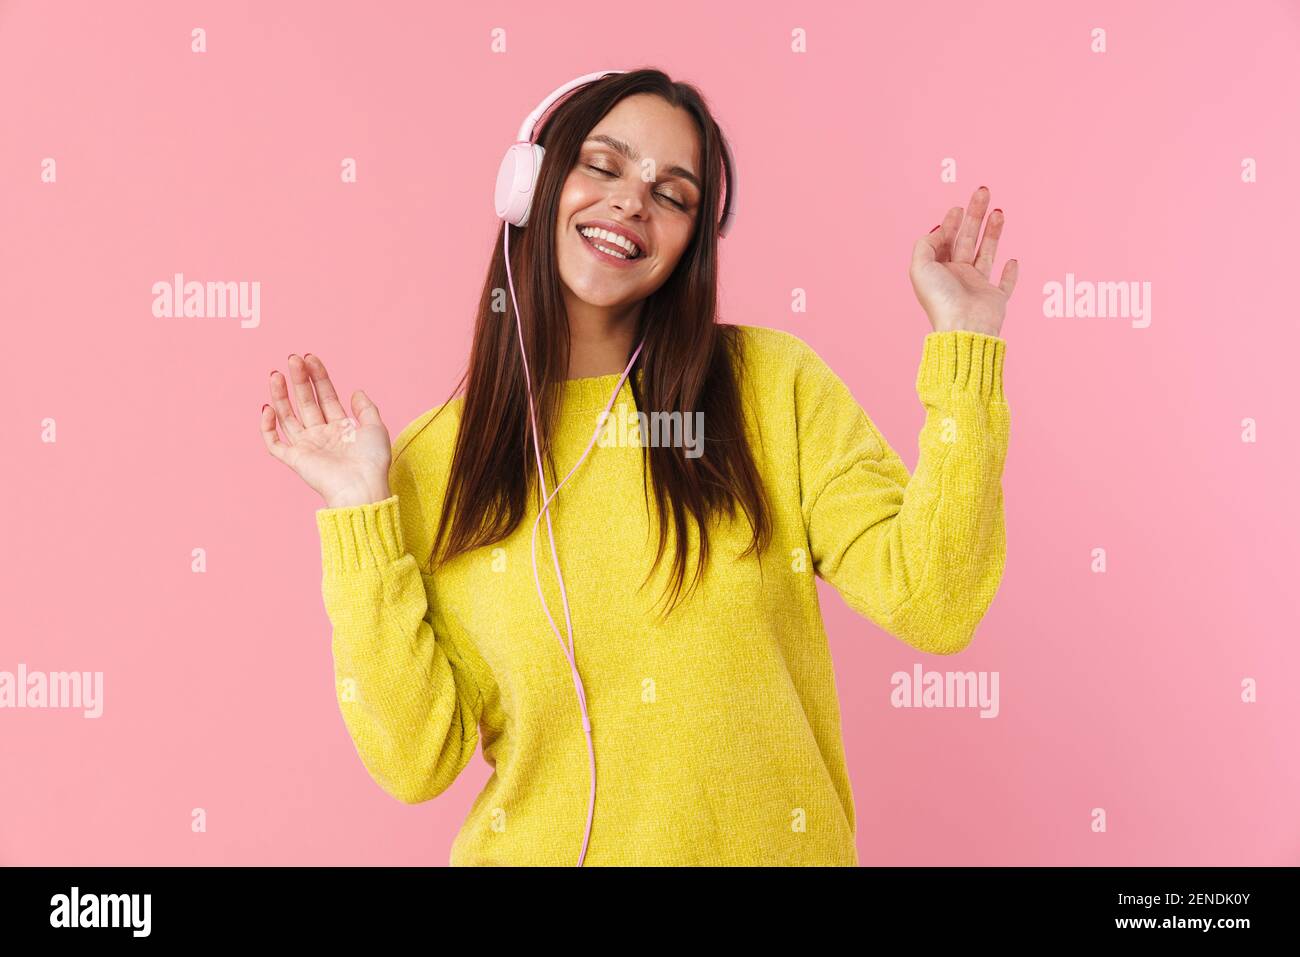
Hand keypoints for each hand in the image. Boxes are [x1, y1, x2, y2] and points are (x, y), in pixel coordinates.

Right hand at [260, 353, 392, 508]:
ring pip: (287, 416)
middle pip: (305, 402)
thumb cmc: (372, 462)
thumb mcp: (376, 428)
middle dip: (299, 380)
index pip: (325, 396)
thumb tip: (356, 391)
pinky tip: (267, 408)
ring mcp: (307, 446)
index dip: (318, 377)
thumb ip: (366, 409)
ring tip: (276, 374)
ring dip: (280, 395)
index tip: (311, 358)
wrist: (362, 487)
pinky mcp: (295, 459)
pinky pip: (275, 442)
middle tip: (293, 359)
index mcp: (340, 427)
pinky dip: (267, 426)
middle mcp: (321, 434)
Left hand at [909, 185, 1018, 336]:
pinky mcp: (997, 299)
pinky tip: (1013, 260)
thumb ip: (926, 244)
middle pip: (967, 240)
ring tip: (998, 210)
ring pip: (986, 253)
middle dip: (975, 216)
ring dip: (993, 232)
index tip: (958, 207)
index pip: (945, 241)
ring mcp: (978, 287)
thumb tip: (939, 231)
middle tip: (983, 192)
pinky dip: (1010, 273)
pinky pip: (1005, 284)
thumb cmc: (941, 300)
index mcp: (939, 271)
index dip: (951, 222)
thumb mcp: (920, 267)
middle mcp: (958, 277)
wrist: (964, 327)